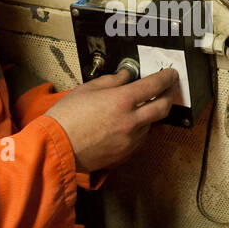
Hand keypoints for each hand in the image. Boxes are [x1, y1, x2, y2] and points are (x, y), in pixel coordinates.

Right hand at [45, 67, 178, 171]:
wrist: (57, 147)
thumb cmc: (67, 117)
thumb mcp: (87, 89)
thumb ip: (112, 81)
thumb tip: (126, 76)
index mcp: (122, 100)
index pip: (155, 85)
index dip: (167, 77)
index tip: (171, 73)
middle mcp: (131, 121)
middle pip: (164, 107)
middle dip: (169, 95)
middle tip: (167, 89)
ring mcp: (130, 140)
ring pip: (151, 124)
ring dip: (150, 114)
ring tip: (140, 108)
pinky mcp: (126, 154)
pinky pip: (140, 139)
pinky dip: (139, 129)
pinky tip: (127, 125)